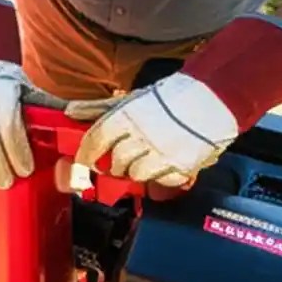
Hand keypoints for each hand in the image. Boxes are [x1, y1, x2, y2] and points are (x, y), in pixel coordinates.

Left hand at [63, 71, 238, 187]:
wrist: (210, 100)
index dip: (85, 156)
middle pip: (115, 163)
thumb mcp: (129, 99)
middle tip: (119, 161)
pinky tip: (163, 164)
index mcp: (125, 117)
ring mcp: (161, 154)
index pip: (95, 142)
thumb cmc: (167, 99)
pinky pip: (162, 181)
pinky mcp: (181, 167)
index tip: (83, 163)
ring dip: (136, 171)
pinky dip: (160, 177)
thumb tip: (71, 111)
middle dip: (114, 165)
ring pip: (136, 175)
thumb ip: (98, 107)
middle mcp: (141, 137)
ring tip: (144, 160)